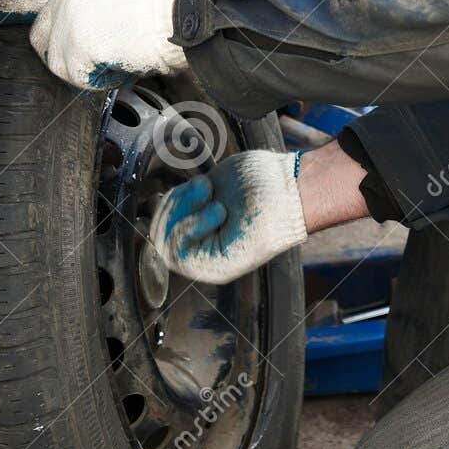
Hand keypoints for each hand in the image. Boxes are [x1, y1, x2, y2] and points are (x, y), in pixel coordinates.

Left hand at [0, 0, 193, 88]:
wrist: (183, 13)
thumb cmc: (172, 9)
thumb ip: (99, 9)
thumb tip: (93, 40)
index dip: (16, 3)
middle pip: (40, 36)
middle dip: (62, 55)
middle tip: (96, 58)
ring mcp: (69, 20)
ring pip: (57, 63)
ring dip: (86, 69)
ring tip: (121, 55)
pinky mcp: (76, 45)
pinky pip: (78, 78)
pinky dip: (100, 79)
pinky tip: (123, 62)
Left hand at [149, 150, 307, 284]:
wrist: (287, 186)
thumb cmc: (271, 217)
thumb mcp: (239, 245)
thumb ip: (201, 254)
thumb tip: (167, 253)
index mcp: (210, 264)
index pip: (172, 253)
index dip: (186, 229)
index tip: (218, 210)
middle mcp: (201, 246)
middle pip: (162, 234)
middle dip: (181, 210)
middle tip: (210, 196)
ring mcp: (198, 221)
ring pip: (163, 215)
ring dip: (183, 198)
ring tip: (208, 188)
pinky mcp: (198, 201)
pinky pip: (172, 199)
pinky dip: (184, 189)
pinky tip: (206, 184)